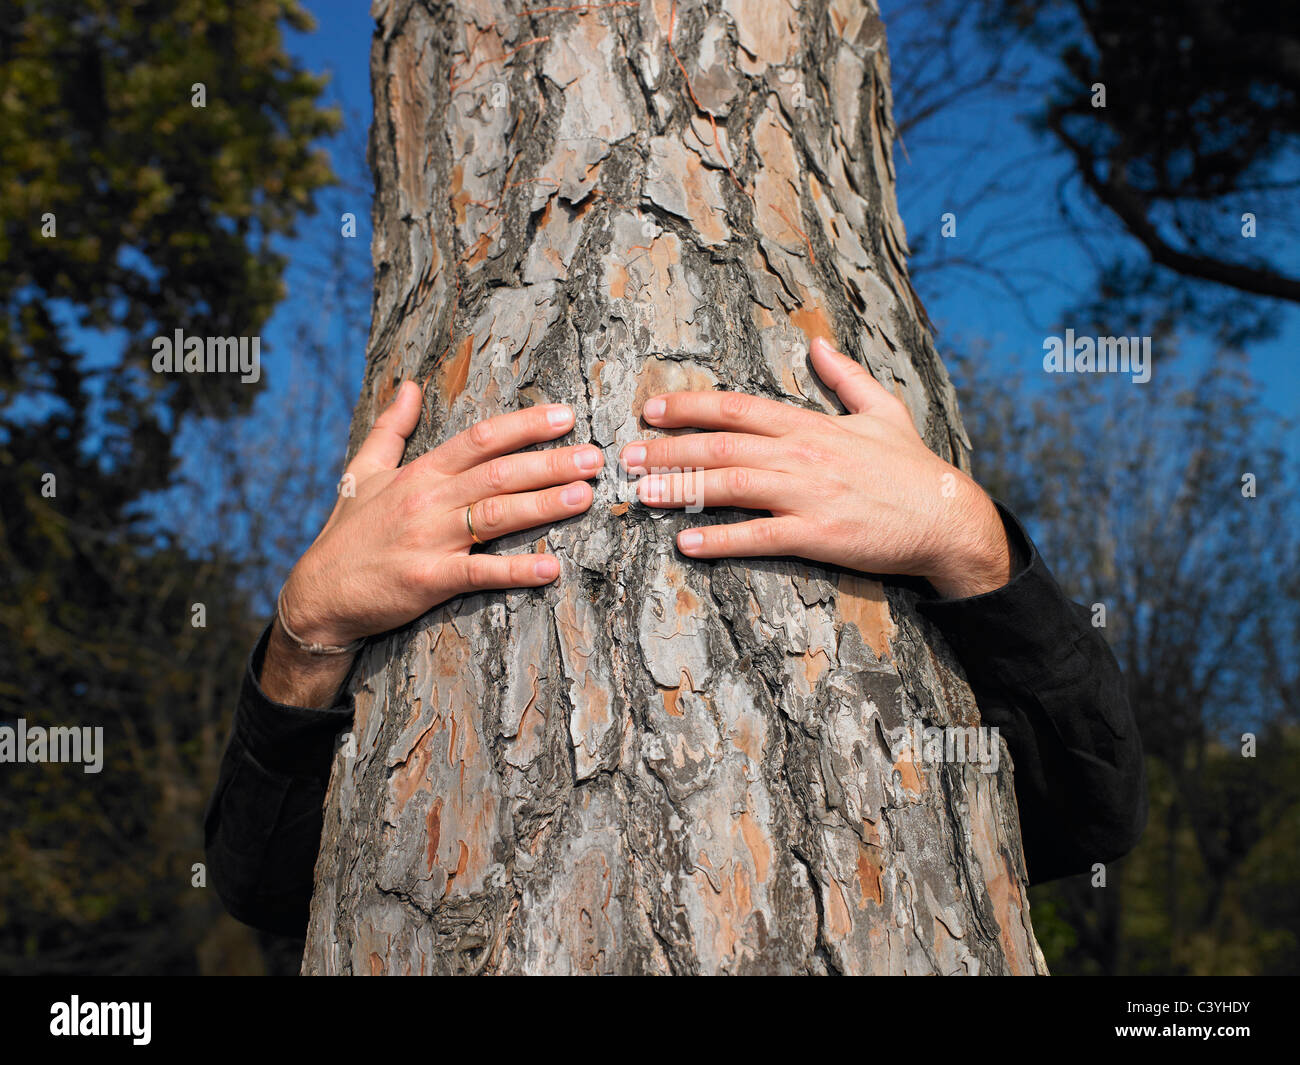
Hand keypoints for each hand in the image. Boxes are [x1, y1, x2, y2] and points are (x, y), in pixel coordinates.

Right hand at [264, 381, 602, 705]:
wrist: (318, 595)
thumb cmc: (348, 533)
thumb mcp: (362, 471)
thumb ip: (391, 428)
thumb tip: (409, 386)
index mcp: (420, 473)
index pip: (480, 439)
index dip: (525, 425)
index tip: (565, 416)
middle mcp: (428, 500)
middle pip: (499, 473)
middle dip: (550, 463)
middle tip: (595, 457)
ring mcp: (429, 540)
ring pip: (496, 515)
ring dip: (545, 504)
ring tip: (585, 496)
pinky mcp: (429, 581)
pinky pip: (481, 574)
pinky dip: (517, 571)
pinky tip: (552, 568)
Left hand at [619, 336, 1012, 598]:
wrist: (949, 517)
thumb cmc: (912, 467)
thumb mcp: (883, 409)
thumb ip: (845, 377)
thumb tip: (817, 345)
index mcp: (810, 425)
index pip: (737, 408)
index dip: (689, 407)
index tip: (651, 411)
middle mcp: (803, 455)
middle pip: (721, 446)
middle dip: (668, 450)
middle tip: (626, 456)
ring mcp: (809, 496)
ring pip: (731, 486)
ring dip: (681, 489)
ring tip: (641, 494)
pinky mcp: (819, 536)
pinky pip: (760, 538)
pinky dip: (721, 541)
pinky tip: (687, 543)